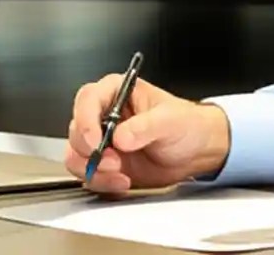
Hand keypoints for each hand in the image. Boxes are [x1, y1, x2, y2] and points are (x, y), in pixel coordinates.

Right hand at [64, 74, 230, 193]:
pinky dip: (101, 182)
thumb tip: (122, 137)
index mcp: (119, 92)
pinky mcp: (104, 163)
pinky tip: (123, 181)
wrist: (197, 152)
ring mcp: (102, 140)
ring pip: (76, 155)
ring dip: (94, 170)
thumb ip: (147, 126)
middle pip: (76, 130)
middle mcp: (105, 115)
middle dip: (91, 151)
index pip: (88, 99)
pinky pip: (88, 175)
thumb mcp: (172, 120)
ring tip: (120, 174)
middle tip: (114, 162)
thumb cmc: (187, 125)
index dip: (86, 119)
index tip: (95, 140)